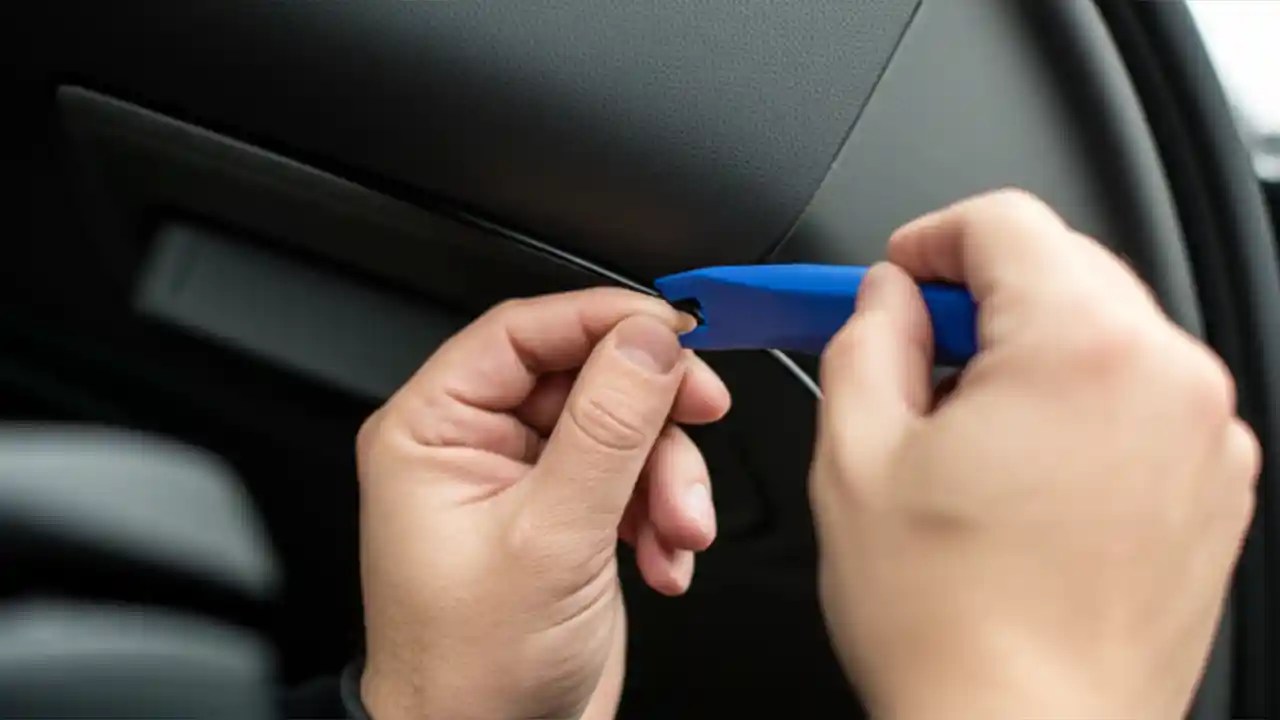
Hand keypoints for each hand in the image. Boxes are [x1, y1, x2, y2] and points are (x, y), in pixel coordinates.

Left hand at [356, 289, 729, 719]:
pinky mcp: (566, 519)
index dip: (605, 320)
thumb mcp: (550, 539)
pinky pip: (631, 479)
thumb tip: (647, 342)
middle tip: (700, 421)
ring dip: (668, 478)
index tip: (675, 330)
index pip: (524, 331)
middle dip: (652, 417)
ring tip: (679, 532)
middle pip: (586, 377)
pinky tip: (663, 561)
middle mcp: (475, 447)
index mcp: (434, 431)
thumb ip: (606, 430)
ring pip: (621, 429)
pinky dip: (662, 515)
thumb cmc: (472, 675)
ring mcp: (525, 484)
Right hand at [811, 190, 1259, 717]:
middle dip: (981, 294)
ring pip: (1106, 332)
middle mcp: (1168, 380)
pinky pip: (1143, 399)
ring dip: (1031, 351)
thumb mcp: (856, 457)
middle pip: (1065, 267)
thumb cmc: (949, 627)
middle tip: (915, 353)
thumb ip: (867, 339)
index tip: (899, 276)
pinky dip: (1081, 406)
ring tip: (965, 433)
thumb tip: (887, 297)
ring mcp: (1207, 439)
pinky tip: (1021, 474)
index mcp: (1081, 351)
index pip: (1005, 222)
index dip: (931, 237)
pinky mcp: (1216, 490)